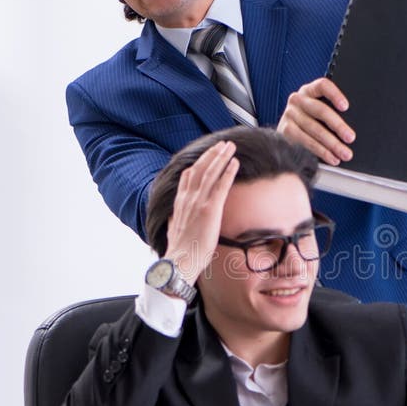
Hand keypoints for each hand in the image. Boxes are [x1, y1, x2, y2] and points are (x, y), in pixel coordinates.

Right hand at [164, 141, 239, 281]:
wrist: (180, 261)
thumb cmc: (180, 251)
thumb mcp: (172, 230)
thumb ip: (174, 220)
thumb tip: (171, 218)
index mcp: (180, 203)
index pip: (188, 176)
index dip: (198, 163)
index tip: (206, 155)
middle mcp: (188, 198)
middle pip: (200, 169)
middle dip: (212, 154)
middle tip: (222, 144)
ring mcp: (199, 202)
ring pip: (211, 173)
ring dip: (221, 157)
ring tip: (229, 147)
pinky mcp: (210, 209)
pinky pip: (221, 186)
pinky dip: (228, 172)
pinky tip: (235, 163)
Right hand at [277, 77, 354, 165]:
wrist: (288, 132)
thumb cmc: (310, 119)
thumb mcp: (320, 111)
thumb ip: (332, 112)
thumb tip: (351, 128)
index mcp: (310, 90)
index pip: (322, 86)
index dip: (335, 95)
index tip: (346, 107)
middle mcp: (298, 99)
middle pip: (321, 110)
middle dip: (338, 126)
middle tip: (350, 138)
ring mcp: (290, 114)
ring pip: (315, 129)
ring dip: (332, 144)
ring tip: (344, 153)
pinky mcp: (286, 130)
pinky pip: (306, 142)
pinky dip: (321, 152)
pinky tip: (332, 157)